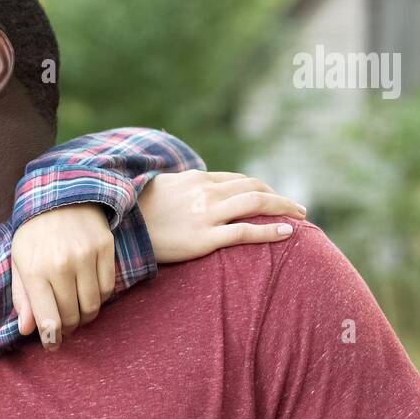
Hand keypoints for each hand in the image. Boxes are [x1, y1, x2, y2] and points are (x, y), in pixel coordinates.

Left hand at [10, 203, 114, 350]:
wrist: (59, 195)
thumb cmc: (34, 233)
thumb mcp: (18, 262)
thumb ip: (22, 297)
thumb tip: (27, 329)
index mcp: (35, 269)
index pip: (48, 318)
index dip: (50, 338)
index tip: (52, 344)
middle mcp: (61, 264)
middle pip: (72, 316)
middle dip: (67, 328)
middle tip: (63, 328)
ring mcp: (86, 256)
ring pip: (92, 305)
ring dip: (84, 316)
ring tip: (76, 313)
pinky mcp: (105, 248)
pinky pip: (107, 288)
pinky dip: (99, 298)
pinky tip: (88, 293)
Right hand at [139, 170, 305, 263]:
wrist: (118, 227)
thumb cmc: (134, 211)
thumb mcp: (159, 189)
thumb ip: (180, 188)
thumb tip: (189, 189)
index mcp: (196, 180)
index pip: (236, 180)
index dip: (260, 189)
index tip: (272, 198)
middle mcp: (205, 192)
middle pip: (253, 188)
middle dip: (279, 197)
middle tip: (298, 208)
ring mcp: (206, 215)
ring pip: (256, 204)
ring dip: (284, 208)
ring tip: (301, 217)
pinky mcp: (204, 238)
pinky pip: (245, 232)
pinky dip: (270, 231)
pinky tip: (287, 233)